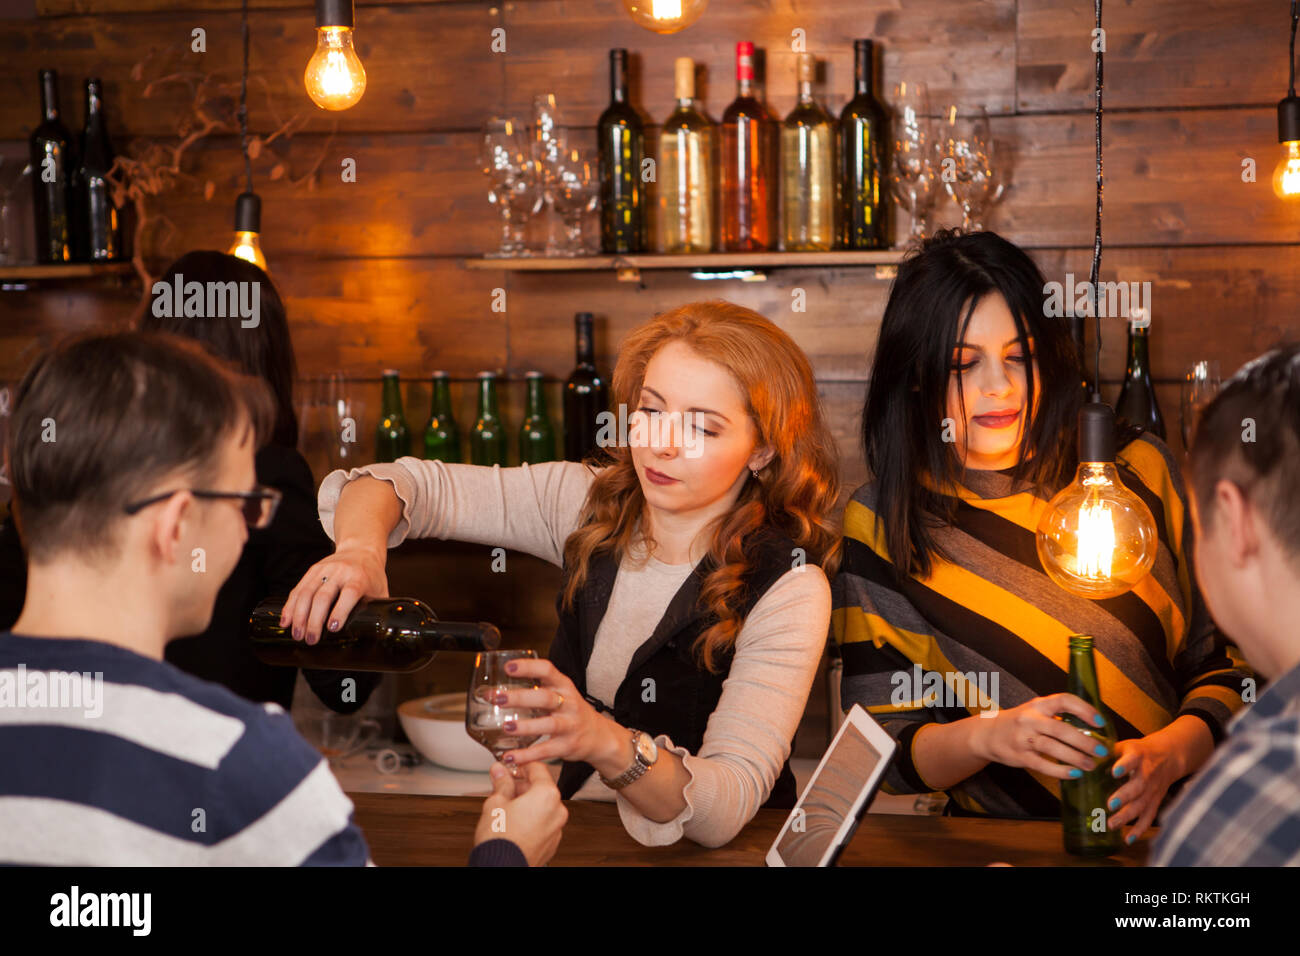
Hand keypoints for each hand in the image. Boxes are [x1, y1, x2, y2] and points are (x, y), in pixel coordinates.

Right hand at [280, 546, 388, 643]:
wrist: (360, 549)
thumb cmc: (372, 576)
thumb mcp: (380, 591)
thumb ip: (380, 612)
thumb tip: (381, 640)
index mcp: (359, 577)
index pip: (349, 593)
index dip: (340, 610)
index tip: (331, 628)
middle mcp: (340, 571)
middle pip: (323, 596)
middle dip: (314, 620)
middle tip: (311, 640)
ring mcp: (324, 569)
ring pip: (307, 592)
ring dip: (299, 616)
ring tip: (297, 635)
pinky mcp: (312, 570)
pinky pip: (298, 588)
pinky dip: (290, 606)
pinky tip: (286, 621)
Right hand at [474, 761, 567, 865]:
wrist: (501, 868)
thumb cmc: (500, 839)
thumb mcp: (496, 803)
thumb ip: (501, 783)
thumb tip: (499, 771)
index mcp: (547, 795)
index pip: (537, 768)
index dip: (520, 766)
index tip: (510, 768)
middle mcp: (557, 811)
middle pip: (541, 788)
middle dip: (522, 785)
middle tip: (503, 786)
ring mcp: (556, 829)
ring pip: (543, 807)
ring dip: (527, 802)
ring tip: (505, 807)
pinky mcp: (551, 843)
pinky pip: (543, 823)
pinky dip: (531, 819)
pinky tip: (514, 822)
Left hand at [493, 657, 625, 771]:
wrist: (597, 735)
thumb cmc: (570, 711)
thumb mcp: (560, 693)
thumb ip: (537, 687)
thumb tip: (499, 686)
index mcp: (563, 686)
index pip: (547, 670)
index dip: (528, 667)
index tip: (508, 668)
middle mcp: (568, 703)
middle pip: (545, 698)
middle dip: (520, 697)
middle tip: (498, 698)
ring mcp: (569, 725)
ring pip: (548, 724)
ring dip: (525, 726)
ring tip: (506, 727)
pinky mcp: (567, 746)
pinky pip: (546, 750)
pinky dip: (527, 755)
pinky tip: (511, 756)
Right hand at [969, 693, 1109, 778]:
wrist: (987, 734)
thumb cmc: (1020, 722)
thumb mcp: (1036, 710)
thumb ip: (1058, 715)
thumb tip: (1094, 727)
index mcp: (1038, 705)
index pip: (1064, 701)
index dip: (1085, 710)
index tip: (1101, 722)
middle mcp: (1030, 719)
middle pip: (1061, 729)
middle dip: (1085, 742)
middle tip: (1103, 751)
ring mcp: (1023, 738)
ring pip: (1053, 748)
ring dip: (1076, 758)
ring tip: (1091, 765)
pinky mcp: (1020, 756)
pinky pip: (1043, 765)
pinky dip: (1061, 771)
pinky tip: (1075, 774)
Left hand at [1107, 732, 1184, 844]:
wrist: (1168, 757)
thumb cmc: (1139, 751)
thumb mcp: (1124, 746)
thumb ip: (1104, 751)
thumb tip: (1078, 756)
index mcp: (1137, 756)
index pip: (1131, 761)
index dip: (1124, 766)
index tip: (1114, 772)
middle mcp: (1146, 774)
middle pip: (1138, 787)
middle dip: (1124, 797)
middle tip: (1110, 805)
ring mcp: (1152, 790)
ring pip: (1142, 804)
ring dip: (1127, 816)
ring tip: (1111, 824)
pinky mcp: (1155, 801)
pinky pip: (1148, 817)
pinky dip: (1139, 829)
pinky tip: (1127, 839)